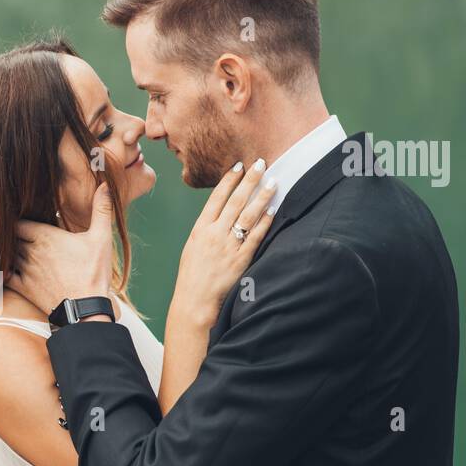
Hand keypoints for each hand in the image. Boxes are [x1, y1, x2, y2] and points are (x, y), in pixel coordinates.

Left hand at [11, 183, 114, 317]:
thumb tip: (105, 185)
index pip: (18, 222)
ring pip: (6, 254)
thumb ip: (101, 210)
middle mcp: (30, 251)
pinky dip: (0, 270)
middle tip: (14, 234)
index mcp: (45, 236)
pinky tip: (1, 268)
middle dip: (12, 235)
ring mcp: (24, 270)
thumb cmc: (93, 272)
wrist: (86, 309)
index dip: (19, 221)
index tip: (23, 221)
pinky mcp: (23, 288)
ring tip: (9, 249)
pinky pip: (3, 275)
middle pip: (10, 237)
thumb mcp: (101, 238)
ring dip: (7, 251)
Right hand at [170, 159, 276, 329]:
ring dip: (262, 196)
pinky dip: (265, 222)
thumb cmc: (192, 276)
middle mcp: (215, 234)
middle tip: (261, 164)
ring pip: (248, 215)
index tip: (239, 166)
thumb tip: (220, 213)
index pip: (216, 198)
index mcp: (200, 229)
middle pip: (235, 201)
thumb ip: (206, 230)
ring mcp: (228, 246)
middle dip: (249, 180)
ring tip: (272, 182)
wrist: (194, 300)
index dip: (229, 180)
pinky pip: (256, 236)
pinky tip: (273, 210)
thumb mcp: (192, 247)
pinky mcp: (241, 259)